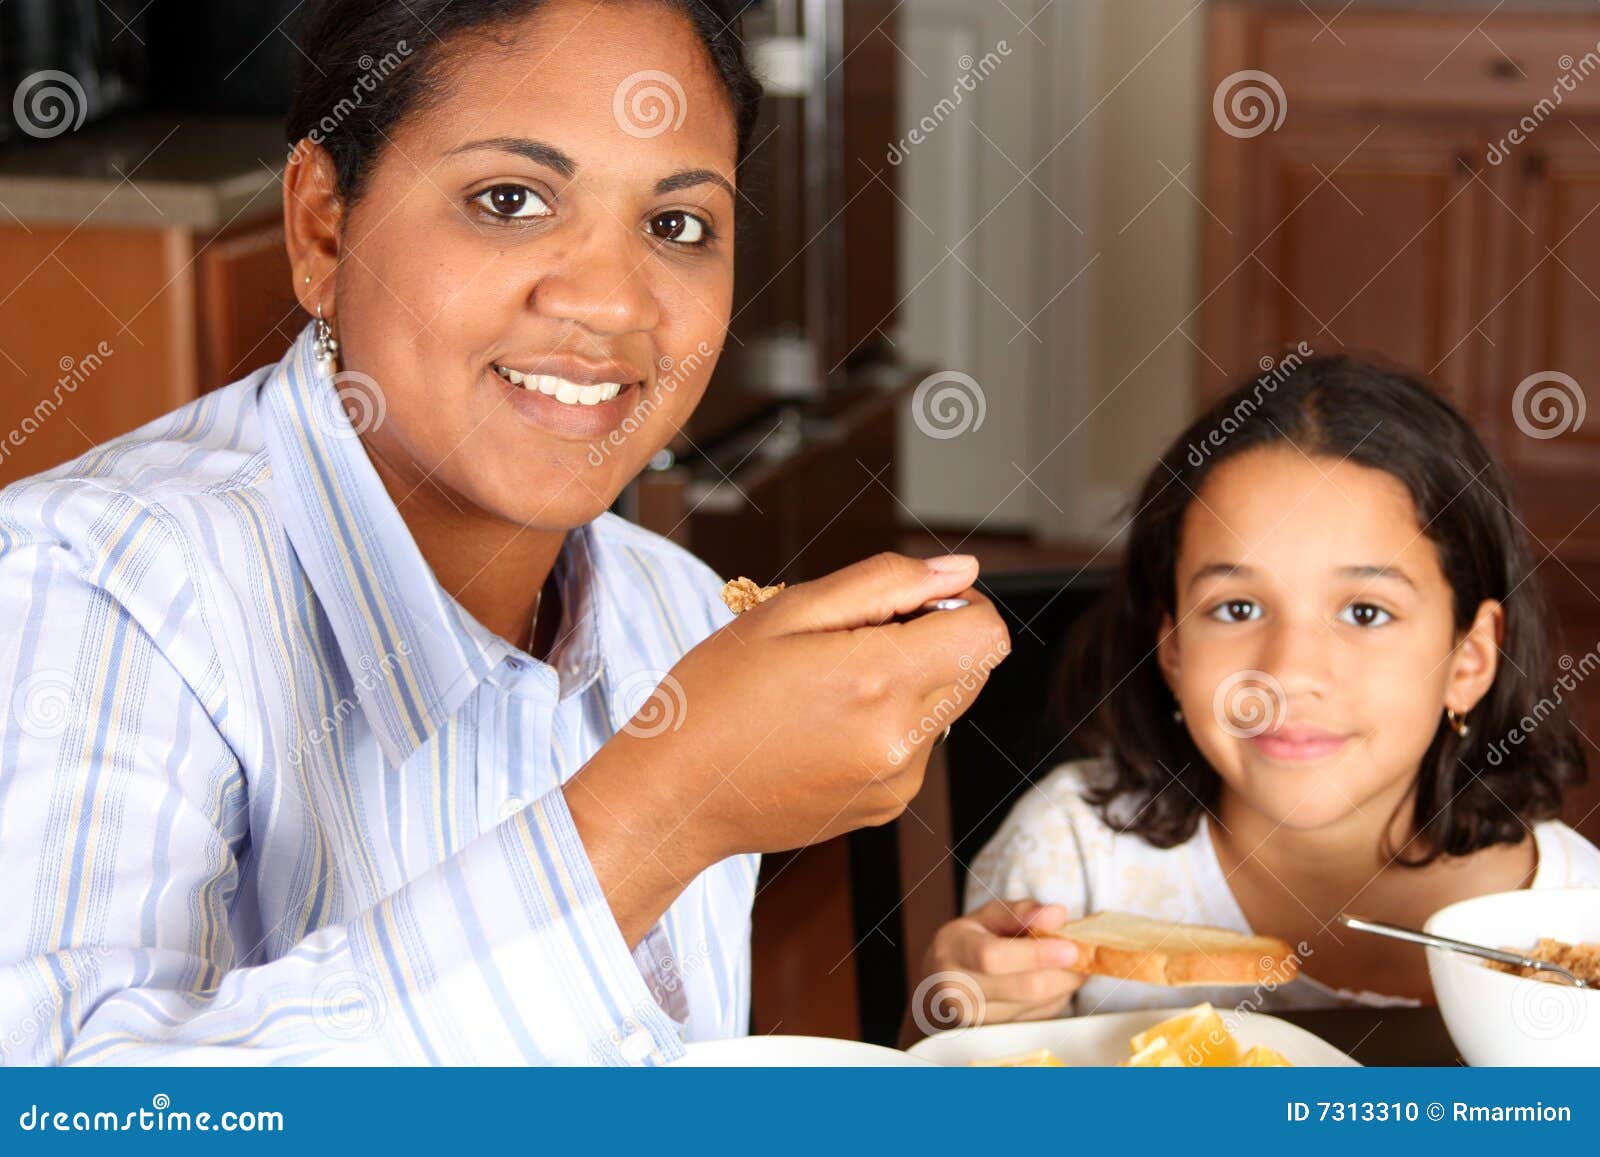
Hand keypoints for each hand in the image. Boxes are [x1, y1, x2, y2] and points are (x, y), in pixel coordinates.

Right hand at [567, 552, 1009, 942]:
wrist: (675, 796)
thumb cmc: (715, 695)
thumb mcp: (785, 612)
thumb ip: (884, 583)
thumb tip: (961, 572)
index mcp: (879, 681)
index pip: (987, 633)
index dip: (958, 605)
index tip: (906, 605)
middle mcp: (901, 741)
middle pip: (973, 669)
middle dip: (931, 640)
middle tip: (852, 640)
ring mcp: (897, 782)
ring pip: (945, 708)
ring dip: (908, 684)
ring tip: (827, 688)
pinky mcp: (886, 807)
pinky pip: (915, 748)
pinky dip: (887, 726)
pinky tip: (823, 727)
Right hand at [912, 900, 1085, 1033]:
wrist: (938, 984)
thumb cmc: (967, 944)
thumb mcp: (986, 917)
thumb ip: (1021, 911)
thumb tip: (1057, 915)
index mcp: (953, 950)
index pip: (994, 957)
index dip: (1036, 954)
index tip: (1070, 948)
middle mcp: (958, 989)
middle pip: (1025, 988)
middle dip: (1064, 973)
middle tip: (1085, 955)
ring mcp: (975, 1018)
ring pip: (1038, 1005)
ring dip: (1064, 985)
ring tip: (1071, 963)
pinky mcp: (994, 1032)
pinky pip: (1038, 1016)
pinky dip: (1055, 997)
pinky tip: (1052, 980)